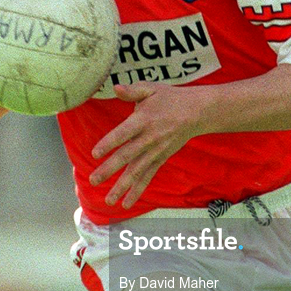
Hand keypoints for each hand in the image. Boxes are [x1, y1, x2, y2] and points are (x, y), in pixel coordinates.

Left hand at [89, 83, 203, 208]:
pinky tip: (126, 203)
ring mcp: (156, 151)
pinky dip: (138, 190)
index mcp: (144, 120)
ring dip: (122, 186)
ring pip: (137, 171)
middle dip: (110, 169)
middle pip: (127, 155)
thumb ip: (132, 90)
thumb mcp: (151, 89)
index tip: (95, 153)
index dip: (109, 142)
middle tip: (93, 179)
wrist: (196, 112)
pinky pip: (148, 177)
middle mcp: (149, 138)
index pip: (124, 133)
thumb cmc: (170, 98)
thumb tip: (116, 88)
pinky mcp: (161, 159)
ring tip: (108, 200)